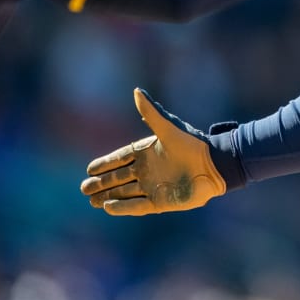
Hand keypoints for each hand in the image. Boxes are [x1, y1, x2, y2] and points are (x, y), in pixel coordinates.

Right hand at [79, 88, 225, 216]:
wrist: (215, 164)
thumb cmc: (192, 143)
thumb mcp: (168, 127)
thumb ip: (151, 112)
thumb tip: (137, 91)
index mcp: (147, 152)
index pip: (120, 159)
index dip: (105, 164)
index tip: (89, 169)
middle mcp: (148, 170)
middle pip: (119, 178)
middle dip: (101, 183)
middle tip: (84, 188)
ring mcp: (154, 186)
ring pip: (125, 193)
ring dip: (108, 197)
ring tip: (91, 201)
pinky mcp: (161, 201)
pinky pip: (138, 206)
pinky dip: (123, 207)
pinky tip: (108, 208)